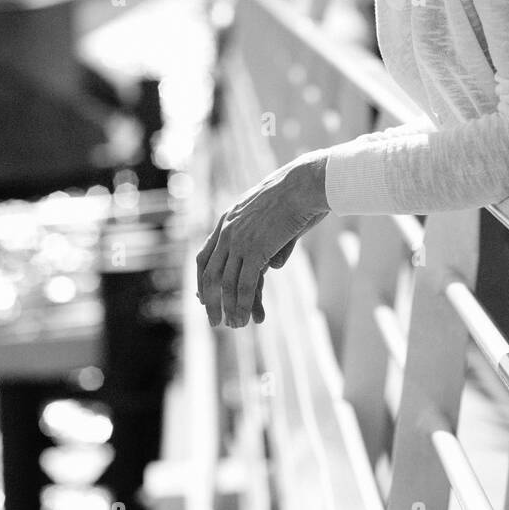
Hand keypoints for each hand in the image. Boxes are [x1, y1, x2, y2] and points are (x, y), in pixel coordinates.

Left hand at [196, 152, 328, 327]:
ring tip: (235, 326)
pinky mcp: (255, 250)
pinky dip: (244, 305)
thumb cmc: (297, 195)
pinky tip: (248, 319)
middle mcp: (228, 230)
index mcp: (228, 219)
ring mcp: (239, 240)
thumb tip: (274, 265)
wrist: (305, 183)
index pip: (205, 255)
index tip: (204, 299)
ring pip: (226, 284)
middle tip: (214, 322)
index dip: (203, 279)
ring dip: (230, 308)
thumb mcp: (277, 219)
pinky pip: (245, 285)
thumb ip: (272, 244)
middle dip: (210, 300)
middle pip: (209, 273)